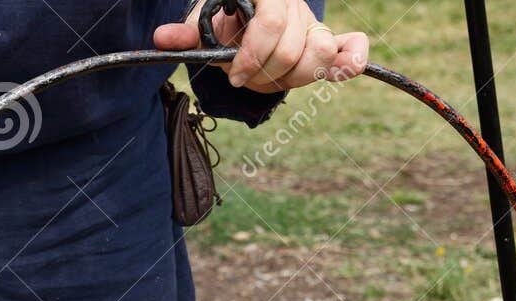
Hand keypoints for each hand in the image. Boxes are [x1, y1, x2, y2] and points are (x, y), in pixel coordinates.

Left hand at [153, 1, 367, 90]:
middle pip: (292, 50)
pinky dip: (353, 61)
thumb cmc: (229, 25)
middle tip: (246, 78)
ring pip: (320, 55)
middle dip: (265, 75)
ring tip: (272, 79)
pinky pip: (353, 47)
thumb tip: (161, 39)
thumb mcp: (207, 28)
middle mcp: (295, 6)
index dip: (252, 57)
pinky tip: (344, 71)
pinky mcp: (330, 41)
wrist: (250, 19)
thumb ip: (188, 34)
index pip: (270, 26)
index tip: (233, 75)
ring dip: (293, 78)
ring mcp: (314, 23)